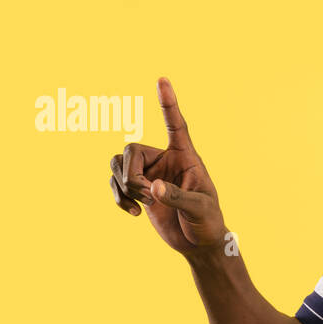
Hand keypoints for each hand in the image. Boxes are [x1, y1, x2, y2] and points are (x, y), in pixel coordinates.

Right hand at [109, 77, 226, 256]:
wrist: (198, 244)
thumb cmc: (208, 223)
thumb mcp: (199, 209)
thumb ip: (178, 197)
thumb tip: (151, 188)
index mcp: (186, 156)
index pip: (176, 124)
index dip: (168, 103)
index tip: (162, 79)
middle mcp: (164, 160)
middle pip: (130, 150)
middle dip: (131, 176)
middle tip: (146, 196)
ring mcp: (149, 174)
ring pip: (117, 164)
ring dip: (122, 186)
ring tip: (141, 205)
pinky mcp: (138, 190)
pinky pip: (114, 182)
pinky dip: (118, 198)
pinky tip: (134, 213)